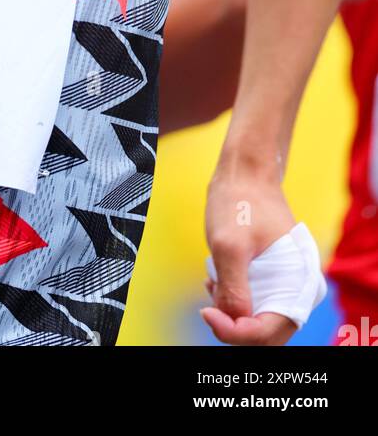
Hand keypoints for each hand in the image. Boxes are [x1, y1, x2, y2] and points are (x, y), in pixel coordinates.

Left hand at [201, 160, 297, 345]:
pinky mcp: (270, 275)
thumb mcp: (229, 245)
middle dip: (235, 326)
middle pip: (266, 333)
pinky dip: (233, 300)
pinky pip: (254, 302)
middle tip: (209, 304)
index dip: (236, 332)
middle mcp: (295, 287)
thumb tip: (234, 321)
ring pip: (258, 319)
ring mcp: (283, 281)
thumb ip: (233, 288)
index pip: (268, 332)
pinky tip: (215, 281)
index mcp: (297, 283)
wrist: (245, 172)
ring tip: (213, 285)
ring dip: (233, 313)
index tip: (207, 312)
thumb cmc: (239, 202)